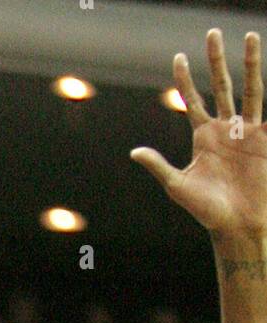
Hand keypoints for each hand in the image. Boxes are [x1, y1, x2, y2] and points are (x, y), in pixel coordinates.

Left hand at [132, 30, 266, 240]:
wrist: (237, 224)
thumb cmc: (205, 210)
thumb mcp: (178, 186)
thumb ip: (159, 165)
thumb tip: (133, 151)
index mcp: (202, 136)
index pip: (191, 100)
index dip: (184, 79)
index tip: (178, 57)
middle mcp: (225, 128)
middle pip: (221, 84)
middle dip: (216, 59)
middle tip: (212, 32)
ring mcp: (247, 130)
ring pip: (249, 88)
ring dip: (249, 62)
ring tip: (249, 35)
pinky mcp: (266, 138)